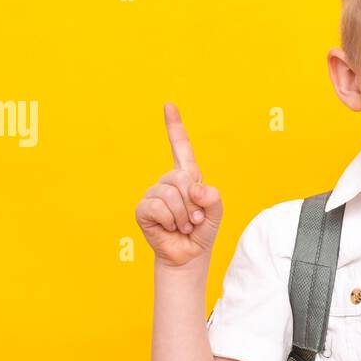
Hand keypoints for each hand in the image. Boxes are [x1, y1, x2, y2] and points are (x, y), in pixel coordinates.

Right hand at [135, 103, 223, 268]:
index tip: (168, 105)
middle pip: (182, 177)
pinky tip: (169, 228)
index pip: (181, 147)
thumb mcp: (216, 212)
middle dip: (193, 202)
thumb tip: (194, 187)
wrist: (189, 256)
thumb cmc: (202, 232)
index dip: (174, 126)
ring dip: (183, 216)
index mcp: (188, 177)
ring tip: (183, 226)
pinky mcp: (143, 209)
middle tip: (195, 219)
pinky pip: (157, 206)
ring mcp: (154, 194)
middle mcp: (169, 182)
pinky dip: (169, 221)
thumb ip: (212, 197)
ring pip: (170, 195)